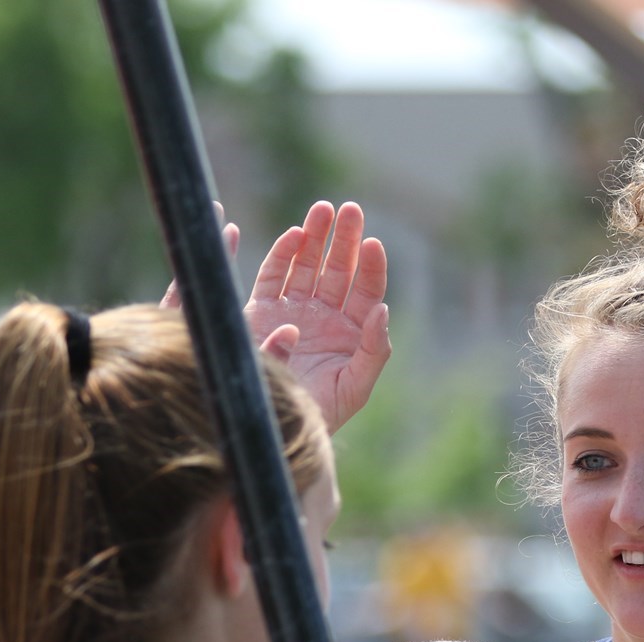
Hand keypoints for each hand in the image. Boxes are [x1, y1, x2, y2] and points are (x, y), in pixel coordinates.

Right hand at [161, 200, 390, 434]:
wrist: (278, 429)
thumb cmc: (324, 413)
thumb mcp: (356, 386)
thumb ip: (375, 350)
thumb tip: (382, 309)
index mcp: (352, 333)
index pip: (367, 291)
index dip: (371, 266)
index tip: (373, 243)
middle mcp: (324, 317)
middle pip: (338, 269)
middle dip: (343, 239)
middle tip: (350, 209)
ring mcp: (293, 311)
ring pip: (307, 266)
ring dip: (314, 238)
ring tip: (322, 210)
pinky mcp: (261, 313)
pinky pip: (273, 277)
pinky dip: (282, 255)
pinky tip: (294, 236)